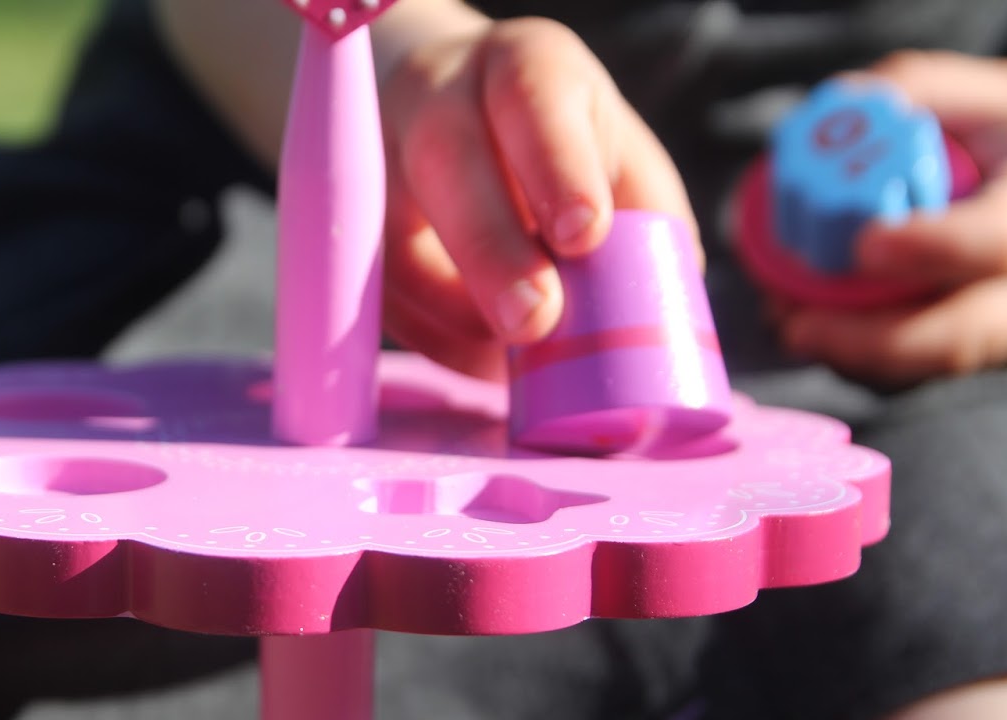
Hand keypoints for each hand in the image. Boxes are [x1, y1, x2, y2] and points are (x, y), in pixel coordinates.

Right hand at [375, 12, 695, 378]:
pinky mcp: (350, 227)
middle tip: (535, 319)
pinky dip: (434, 336)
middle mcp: (438, 98)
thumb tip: (656, 310)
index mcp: (521, 67)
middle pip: (448, 159)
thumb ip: (640, 216)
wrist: (447, 105)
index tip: (585, 234)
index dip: (557, 166)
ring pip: (393, 233)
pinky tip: (483, 361)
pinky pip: (379, 290)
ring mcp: (378, 160)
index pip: (532, 96)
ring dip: (453, 309)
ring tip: (511, 364)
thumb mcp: (612, 153)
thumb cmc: (557, 146)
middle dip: (491, 247)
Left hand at [778, 51, 1006, 386]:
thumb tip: (832, 110)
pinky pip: (923, 373)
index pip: (1005, 239)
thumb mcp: (995, 92)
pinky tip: (816, 325)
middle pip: (964, 335)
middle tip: (796, 325)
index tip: (865, 244)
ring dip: (851, 352)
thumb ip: (915, 91)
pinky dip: (862, 357)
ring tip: (787, 318)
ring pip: (932, 367)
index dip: (934, 246)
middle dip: (871, 340)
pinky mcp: (994, 359)